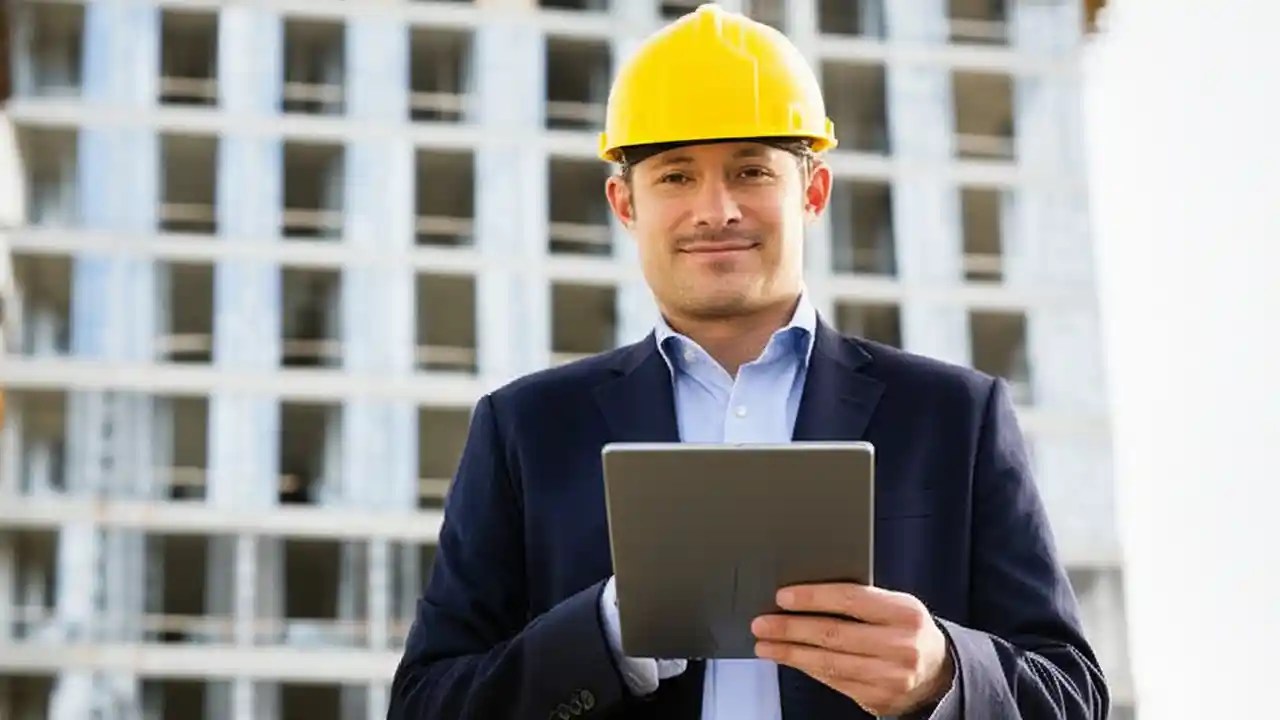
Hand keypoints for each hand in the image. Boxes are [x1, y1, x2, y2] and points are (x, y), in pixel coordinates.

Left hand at [751, 583, 953, 716]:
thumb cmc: (907, 631)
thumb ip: (861, 600)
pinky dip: (807, 668)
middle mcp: (900, 645)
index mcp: (904, 613)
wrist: (938, 673)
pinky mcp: (878, 698)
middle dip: (791, 629)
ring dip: (791, 653)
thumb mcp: (896, 606)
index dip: (813, 598)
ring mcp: (889, 676)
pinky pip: (834, 681)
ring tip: (765, 644)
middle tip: (762, 623)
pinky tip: (790, 659)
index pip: (851, 600)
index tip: (783, 597)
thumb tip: (806, 595)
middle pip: (834, 635)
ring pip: (829, 662)